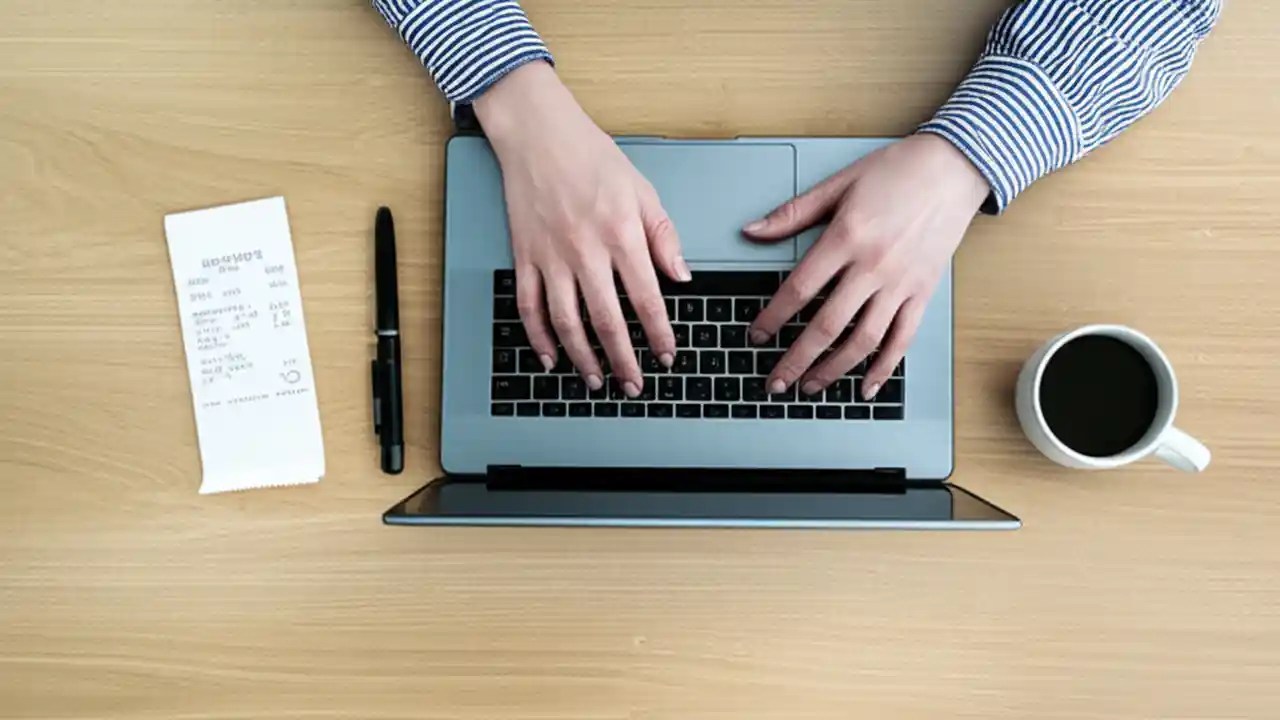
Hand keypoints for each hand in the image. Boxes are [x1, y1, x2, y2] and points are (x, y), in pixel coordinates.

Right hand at [474, 62, 689, 397]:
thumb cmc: (592, 157)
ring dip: (582, 358)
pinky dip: (539, 337)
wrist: (538, 134)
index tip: (666, 355)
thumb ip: (663, 236)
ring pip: (566, 321)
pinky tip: (551, 356)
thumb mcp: (643, 190)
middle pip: (606, 320)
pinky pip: (529, 306)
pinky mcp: (524, 256)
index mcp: (620, 233)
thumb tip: (681, 277)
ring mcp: (550, 256)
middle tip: (633, 385)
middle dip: (623, 360)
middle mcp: (584, 250)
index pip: (645, 298)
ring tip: (596, 380)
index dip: (658, 333)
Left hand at [743, 134, 988, 399]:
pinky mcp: (923, 292)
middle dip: (796, 360)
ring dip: (834, 370)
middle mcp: (873, 265)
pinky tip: (866, 388)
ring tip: (811, 387)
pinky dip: (884, 368)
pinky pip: (902, 338)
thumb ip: (792, 213)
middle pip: (827, 325)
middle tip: (776, 382)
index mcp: (846, 237)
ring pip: (863, 340)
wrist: (954, 167)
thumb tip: (751, 231)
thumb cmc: (896, 172)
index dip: (773, 317)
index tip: (756, 336)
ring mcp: (901, 283)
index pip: (799, 289)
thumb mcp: (838, 184)